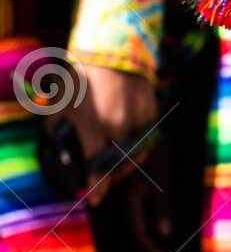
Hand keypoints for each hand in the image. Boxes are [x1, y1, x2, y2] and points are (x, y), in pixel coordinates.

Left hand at [57, 63, 157, 205]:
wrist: (115, 51)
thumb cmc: (83, 76)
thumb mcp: (63, 101)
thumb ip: (57, 124)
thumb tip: (55, 138)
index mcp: (96, 126)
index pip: (98, 167)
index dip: (97, 188)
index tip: (93, 200)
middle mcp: (121, 127)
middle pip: (120, 166)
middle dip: (111, 178)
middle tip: (102, 183)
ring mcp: (140, 120)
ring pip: (138, 156)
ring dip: (127, 167)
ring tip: (117, 170)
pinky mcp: (152, 113)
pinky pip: (147, 140)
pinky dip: (138, 150)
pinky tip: (130, 150)